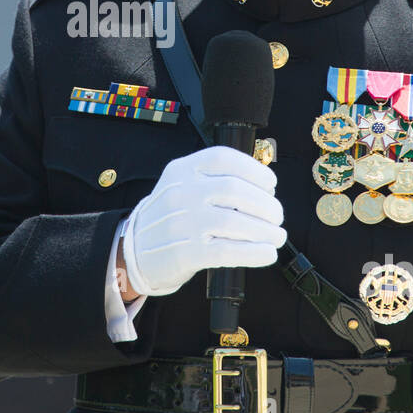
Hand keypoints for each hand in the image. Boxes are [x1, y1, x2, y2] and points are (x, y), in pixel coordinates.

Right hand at [121, 145, 286, 297]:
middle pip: (234, 190)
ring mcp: (181, 224)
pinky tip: (268, 253)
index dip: (255, 170)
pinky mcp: (185, 254)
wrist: (135, 250)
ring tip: (277, 235)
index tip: (271, 185)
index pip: (223, 159)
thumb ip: (215, 179)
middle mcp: (180, 193)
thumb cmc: (172, 217)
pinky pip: (228, 252)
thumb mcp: (182, 185)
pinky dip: (255, 253)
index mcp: (181, 170)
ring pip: (234, 222)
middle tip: (277, 215)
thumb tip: (265, 188)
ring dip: (265, 230)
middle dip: (266, 204)